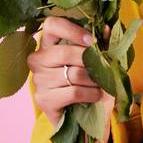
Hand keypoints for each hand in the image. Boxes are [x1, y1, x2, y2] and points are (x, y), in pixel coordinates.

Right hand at [27, 18, 114, 142]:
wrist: (84, 116)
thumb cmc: (89, 82)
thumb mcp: (95, 60)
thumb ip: (99, 43)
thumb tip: (105, 28)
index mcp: (48, 43)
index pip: (52, 25)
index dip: (72, 30)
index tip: (91, 41)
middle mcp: (38, 60)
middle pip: (64, 52)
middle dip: (90, 61)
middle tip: (103, 68)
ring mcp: (38, 80)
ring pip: (74, 74)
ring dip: (94, 80)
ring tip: (100, 84)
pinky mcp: (43, 100)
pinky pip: (73, 92)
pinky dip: (91, 93)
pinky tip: (96, 96)